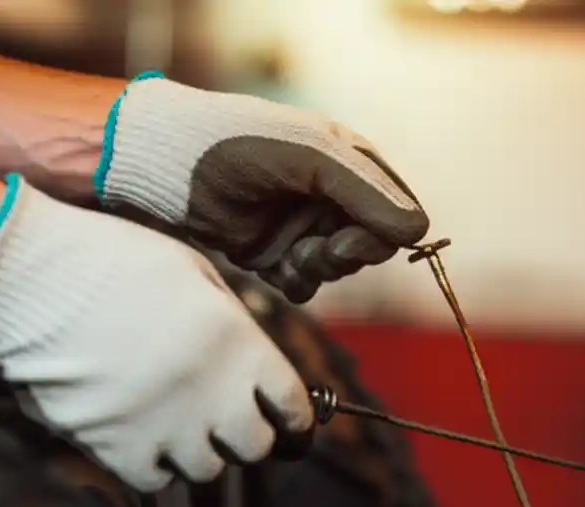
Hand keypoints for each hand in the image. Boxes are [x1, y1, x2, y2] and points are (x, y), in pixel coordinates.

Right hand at [0, 175, 312, 491]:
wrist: (34, 275)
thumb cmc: (113, 260)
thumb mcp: (194, 273)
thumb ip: (232, 323)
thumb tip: (251, 366)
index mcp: (241, 345)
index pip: (292, 406)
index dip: (293, 418)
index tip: (287, 423)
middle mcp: (214, 393)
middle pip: (254, 447)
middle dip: (244, 435)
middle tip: (221, 419)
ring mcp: (167, 425)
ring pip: (206, 469)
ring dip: (196, 451)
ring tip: (172, 423)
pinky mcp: (117, 447)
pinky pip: (155, 480)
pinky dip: (152, 466)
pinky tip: (138, 436)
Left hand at [93, 74, 428, 302]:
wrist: (166, 166)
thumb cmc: (238, 144)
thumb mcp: (312, 159)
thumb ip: (367, 194)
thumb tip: (419, 233)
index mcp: (351, 162)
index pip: (398, 211)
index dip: (382, 233)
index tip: (347, 241)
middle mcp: (332, 195)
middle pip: (372, 246)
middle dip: (347, 255)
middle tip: (318, 251)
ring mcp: (303, 225)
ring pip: (340, 269)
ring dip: (319, 269)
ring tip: (288, 256)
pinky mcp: (274, 253)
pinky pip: (307, 284)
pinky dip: (297, 283)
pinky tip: (277, 270)